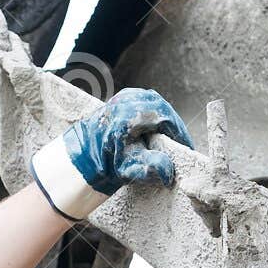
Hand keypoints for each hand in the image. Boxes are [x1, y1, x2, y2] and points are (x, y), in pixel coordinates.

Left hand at [29, 87, 194, 220]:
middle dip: (175, 128)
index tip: (188, 149)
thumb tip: (169, 171)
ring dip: (166, 122)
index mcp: (132, 112)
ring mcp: (126, 96)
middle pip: (164, 111)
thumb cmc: (104, 162)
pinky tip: (158, 131)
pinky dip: (155, 116)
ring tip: (172, 140)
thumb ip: (150, 167)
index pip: (168, 120)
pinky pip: (147, 104)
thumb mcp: (128, 167)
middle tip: (183, 145)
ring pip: (156, 106)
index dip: (181, 135)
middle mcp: (129, 99)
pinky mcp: (124, 97)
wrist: (80, 156)